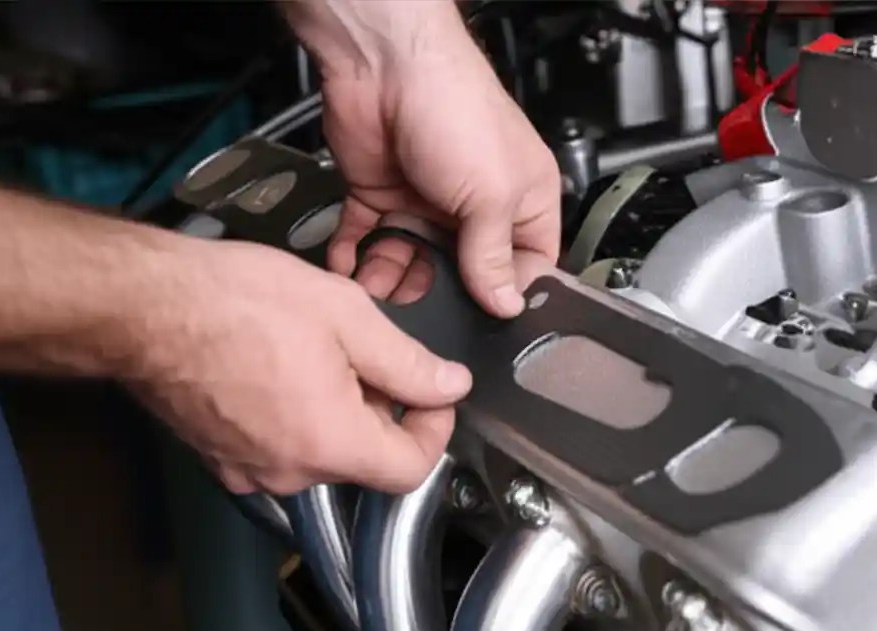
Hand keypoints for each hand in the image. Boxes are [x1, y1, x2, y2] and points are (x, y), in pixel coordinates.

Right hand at [129, 239, 471, 494]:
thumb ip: (409, 362)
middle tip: (363, 352)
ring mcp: (249, 470)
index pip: (412, 470)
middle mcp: (290, 472)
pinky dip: (292, 416)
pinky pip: (279, 447)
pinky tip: (277, 367)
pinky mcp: (220, 458)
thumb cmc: (233, 303)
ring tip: (313, 350)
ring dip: (334, 410)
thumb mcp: (347, 316)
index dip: (433, 429)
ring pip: (321, 451)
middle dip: (379, 409)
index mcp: (331, 443)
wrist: (143, 305)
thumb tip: (450, 386)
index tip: (431, 394)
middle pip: (365, 459)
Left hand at [289, 0, 560, 314]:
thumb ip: (494, 256)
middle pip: (463, 275)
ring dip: (392, 283)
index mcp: (521, 202)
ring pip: (411, 264)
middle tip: (421, 311)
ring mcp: (426, 202)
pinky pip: (367, 241)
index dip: (507, 297)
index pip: (526, 267)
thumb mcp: (491, 195)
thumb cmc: (455, 107)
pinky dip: (355, 258)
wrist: (384, 64)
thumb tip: (506, 304)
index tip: (484, 320)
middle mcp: (475, 206)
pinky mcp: (380, 196)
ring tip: (377, 293)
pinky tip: (350, 269)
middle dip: (440, 296)